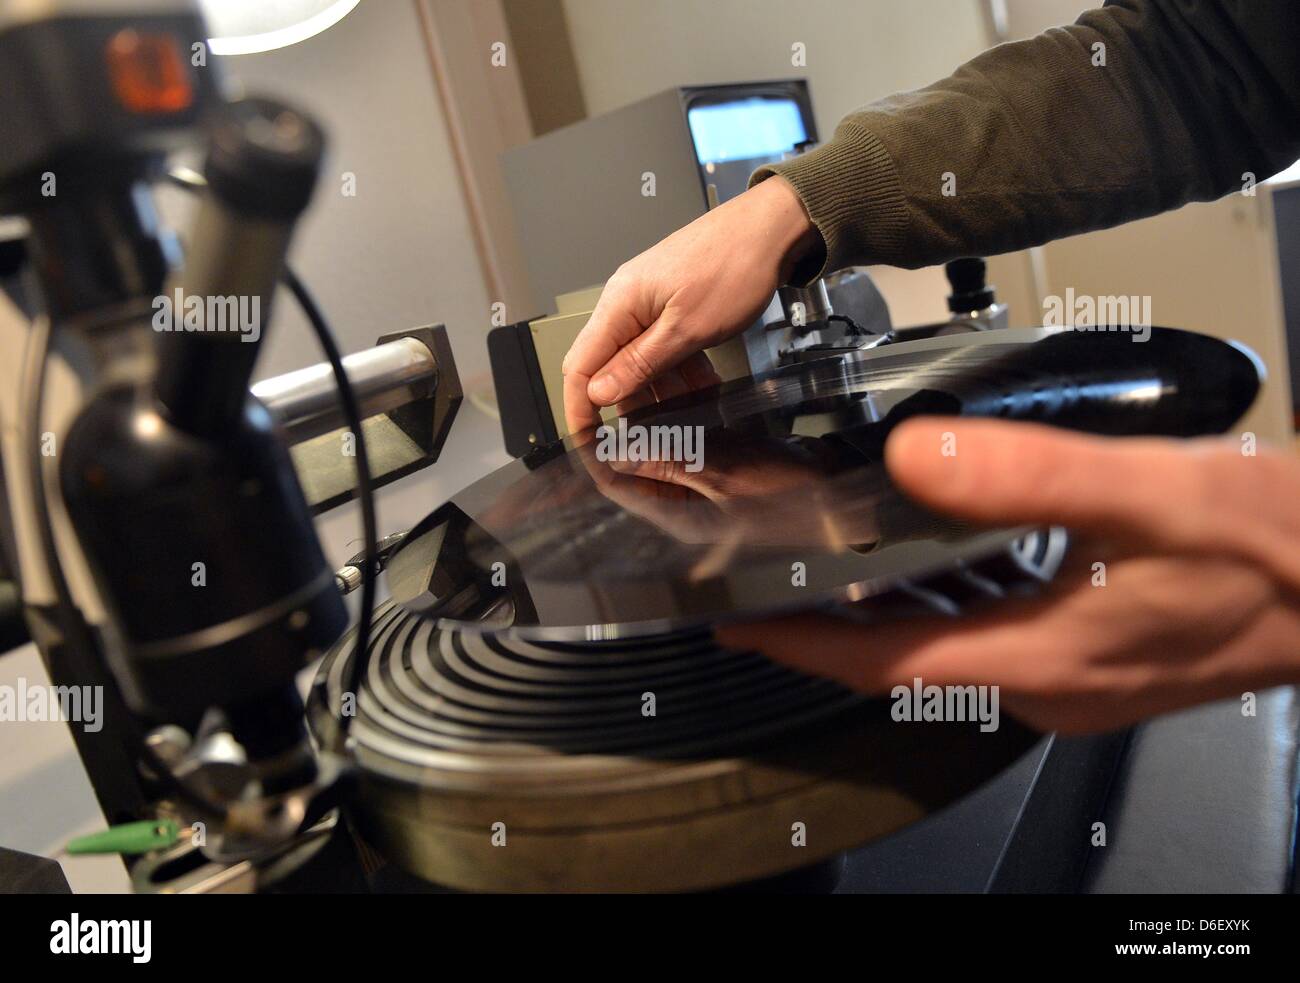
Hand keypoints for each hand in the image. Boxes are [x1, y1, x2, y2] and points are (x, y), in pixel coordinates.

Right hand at [562, 176, 818, 431]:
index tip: (589, 439)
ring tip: (689, 408)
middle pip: (609, 366)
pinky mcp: (672, 305)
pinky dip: (679, 370)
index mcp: (620, 304)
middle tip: (652, 432)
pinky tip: (702, 386)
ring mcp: (650, 304)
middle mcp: (627, 302)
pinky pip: (664, 347)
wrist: (772, 228)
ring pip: (641, 361)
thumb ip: (639, 364)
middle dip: (630, 402)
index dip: (579, 407)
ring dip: (662, 389)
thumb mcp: (687, 330)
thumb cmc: (734, 263)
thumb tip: (599, 392)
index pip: (579, 366)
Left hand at [717, 418, 1299, 733]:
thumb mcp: (1149, 492)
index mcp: (1044, 656)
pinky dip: (948, 597)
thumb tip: (917, 455)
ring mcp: (1075, 674)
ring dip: (885, 610)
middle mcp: (1051, 681)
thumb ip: (1027, 475)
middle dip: (827, 625)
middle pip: (902, 661)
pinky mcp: (1098, 653)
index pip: (883, 663)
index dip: (800, 643)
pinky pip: (991, 633)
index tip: (739, 621)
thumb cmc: (1279, 548)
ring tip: (831, 563)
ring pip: (947, 647)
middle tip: (771, 579)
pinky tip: (943, 555)